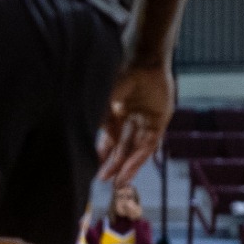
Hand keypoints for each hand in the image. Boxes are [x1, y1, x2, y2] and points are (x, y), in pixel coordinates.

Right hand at [97, 63, 173, 182]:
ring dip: (126, 167)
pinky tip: (129, 171)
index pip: (108, 139)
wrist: (144, 59)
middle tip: (102, 180)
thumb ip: (96, 117)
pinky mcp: (160, 122)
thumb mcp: (102, 97)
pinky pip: (150, 145)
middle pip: (122, 147)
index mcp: (115, 112)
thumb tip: (82, 136)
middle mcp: (131, 119)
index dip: (101, 154)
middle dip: (113, 165)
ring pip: (135, 149)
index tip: (90, 167)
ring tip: (117, 184)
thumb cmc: (120, 73)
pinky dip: (139, 159)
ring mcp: (146, 121)